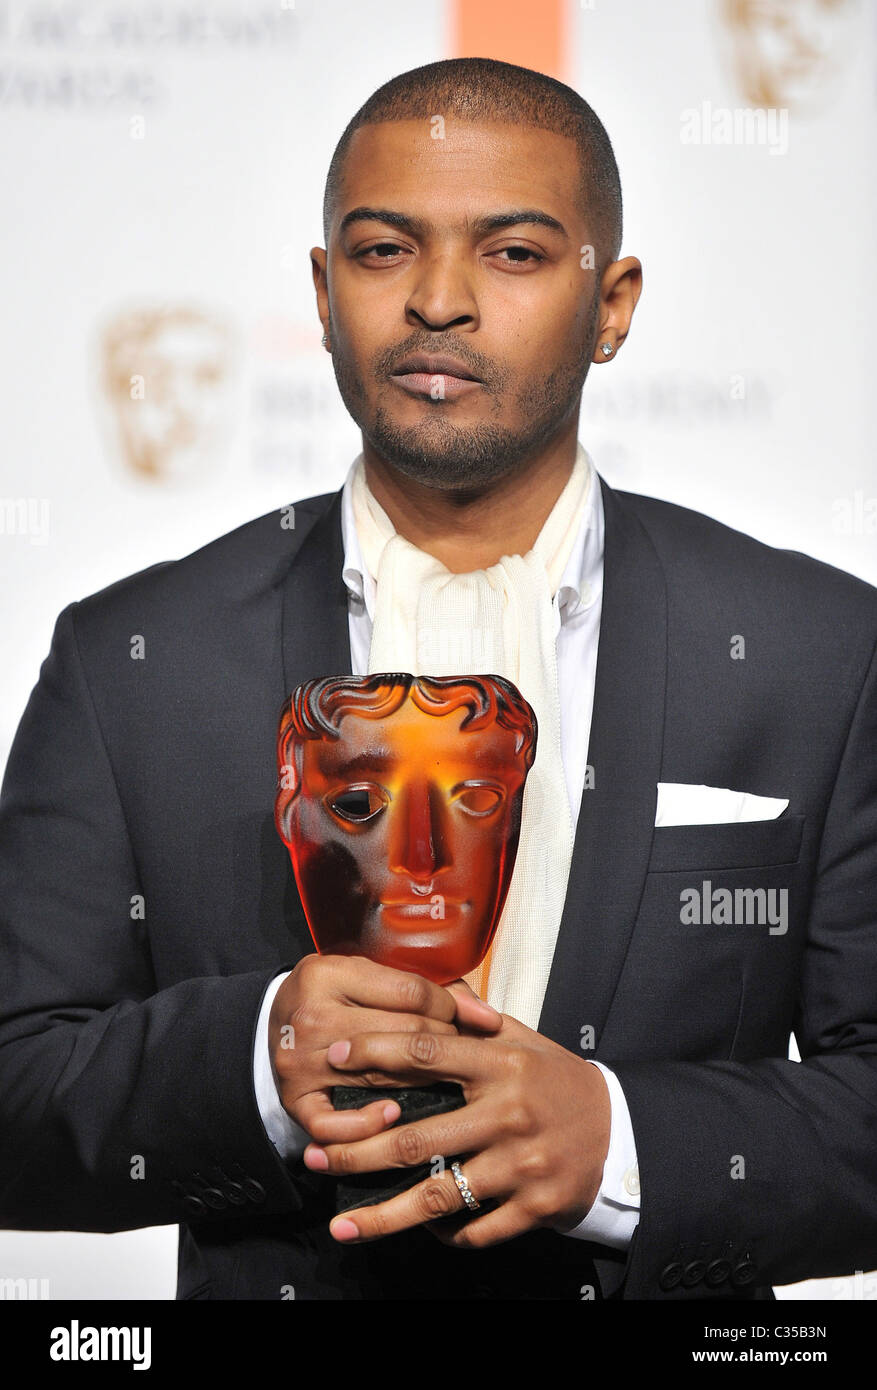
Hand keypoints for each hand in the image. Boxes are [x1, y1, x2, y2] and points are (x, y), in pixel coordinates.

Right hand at [269, 956, 501, 1145]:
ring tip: (445, 1081)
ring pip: (382, 1076)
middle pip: (403, 1034)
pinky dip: (368, 1125)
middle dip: (444, 1044)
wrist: (271, 1024)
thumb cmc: (333, 996)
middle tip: (464, 1053)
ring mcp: (299, 1061)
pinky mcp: (293, 1100)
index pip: (412, 992)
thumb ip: (424, 987)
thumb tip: (486, 1016)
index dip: (451, 1006)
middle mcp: (311, 1016)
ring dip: (424, 1082)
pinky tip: (393, 1115)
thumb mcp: (367, 975)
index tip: (472, 1019)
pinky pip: (336, 1124)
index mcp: (329, 973)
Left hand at [303, 984, 611, 1246]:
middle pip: (416, 1138)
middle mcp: (508, 1112)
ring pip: (438, 1195)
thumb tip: (433, 988)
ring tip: (342, 1222)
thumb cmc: (559, 1082)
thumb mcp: (525, 1039)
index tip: (335, 1056)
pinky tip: (415, 1232)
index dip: (376, 1053)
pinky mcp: (534, 1207)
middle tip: (315, 1155)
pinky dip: (442, 1235)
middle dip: (357, 1151)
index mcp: (502, 1063)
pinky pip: (475, 1230)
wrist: (621, 1134)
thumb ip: (477, 1019)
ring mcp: (521, 1164)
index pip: (427, 1052)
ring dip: (383, 1213)